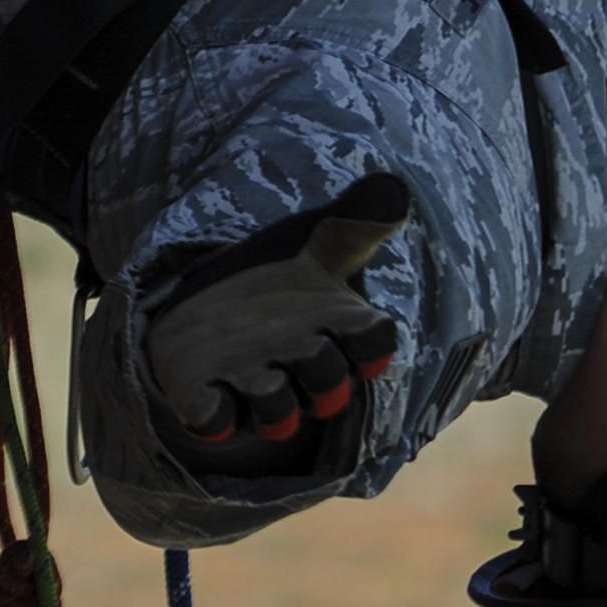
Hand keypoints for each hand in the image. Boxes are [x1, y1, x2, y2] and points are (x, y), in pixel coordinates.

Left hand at [144, 172, 411, 450]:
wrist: (211, 307)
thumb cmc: (279, 276)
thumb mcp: (316, 238)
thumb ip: (356, 217)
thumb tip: (397, 184)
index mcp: (335, 328)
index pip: (373, 346)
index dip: (371, 344)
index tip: (360, 322)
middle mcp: (301, 365)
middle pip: (327, 385)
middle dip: (323, 375)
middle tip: (310, 346)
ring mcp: (254, 385)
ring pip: (277, 414)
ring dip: (274, 402)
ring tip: (260, 376)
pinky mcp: (209, 400)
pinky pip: (215, 421)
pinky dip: (214, 417)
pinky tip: (209, 400)